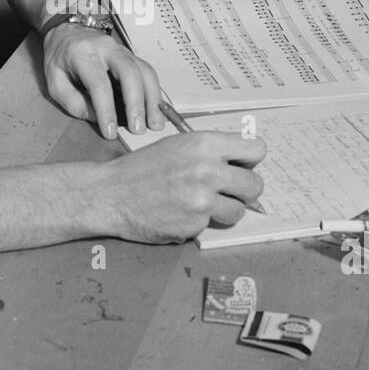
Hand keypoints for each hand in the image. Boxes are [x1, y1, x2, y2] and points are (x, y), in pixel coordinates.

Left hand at [42, 24, 165, 137]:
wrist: (67, 32)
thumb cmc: (60, 58)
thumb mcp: (55, 83)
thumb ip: (74, 103)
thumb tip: (98, 118)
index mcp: (83, 54)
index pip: (99, 83)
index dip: (106, 109)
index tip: (110, 132)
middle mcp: (106, 48)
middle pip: (129, 73)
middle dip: (136, 103)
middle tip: (138, 129)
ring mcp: (122, 50)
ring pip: (144, 71)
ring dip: (152, 99)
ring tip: (155, 123)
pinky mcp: (132, 56)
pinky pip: (148, 72)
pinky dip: (154, 93)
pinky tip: (156, 110)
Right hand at [94, 131, 266, 242]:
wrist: (111, 193)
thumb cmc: (142, 168)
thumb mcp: (177, 144)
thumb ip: (210, 151)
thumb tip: (242, 163)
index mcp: (205, 144)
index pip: (257, 150)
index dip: (250, 160)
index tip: (242, 166)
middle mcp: (208, 171)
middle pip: (255, 185)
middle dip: (244, 190)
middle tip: (228, 190)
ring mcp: (202, 200)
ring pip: (238, 210)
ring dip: (225, 209)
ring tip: (201, 203)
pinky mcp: (195, 224)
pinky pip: (212, 224)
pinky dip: (200, 221)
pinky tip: (181, 212)